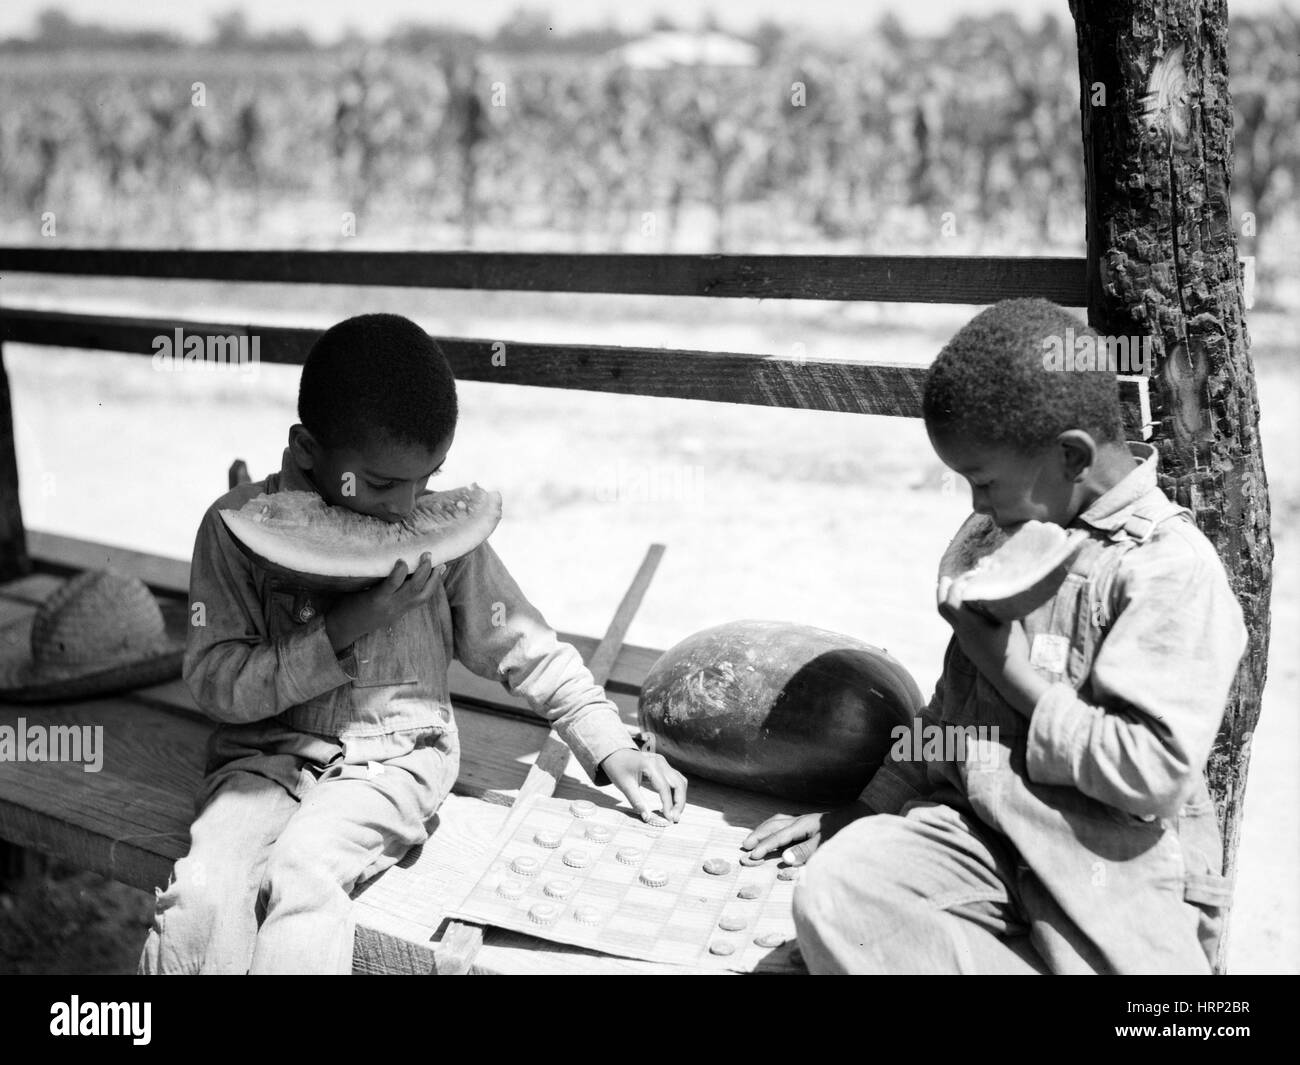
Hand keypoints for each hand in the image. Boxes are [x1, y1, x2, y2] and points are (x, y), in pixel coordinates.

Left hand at [325, 554, 443, 651]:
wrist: (339, 630)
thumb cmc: (354, 615)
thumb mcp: (377, 608)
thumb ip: (387, 596)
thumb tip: (393, 576)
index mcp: (399, 610)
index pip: (423, 597)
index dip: (435, 583)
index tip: (441, 568)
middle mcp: (397, 609)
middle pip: (423, 593)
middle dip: (432, 575)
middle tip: (435, 558)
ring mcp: (388, 605)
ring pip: (412, 588)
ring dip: (421, 572)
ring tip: (425, 556)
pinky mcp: (375, 600)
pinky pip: (391, 586)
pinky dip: (399, 573)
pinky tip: (402, 562)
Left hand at [600, 749, 687, 822]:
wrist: (615, 753)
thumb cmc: (617, 767)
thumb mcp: (624, 786)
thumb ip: (637, 801)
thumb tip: (648, 817)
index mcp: (649, 765)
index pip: (664, 787)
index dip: (668, 804)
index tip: (669, 818)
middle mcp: (660, 762)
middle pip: (678, 783)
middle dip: (679, 802)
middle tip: (675, 818)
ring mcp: (663, 762)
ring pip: (680, 781)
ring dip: (680, 798)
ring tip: (674, 813)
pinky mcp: (664, 766)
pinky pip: (676, 779)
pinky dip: (677, 792)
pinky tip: (671, 804)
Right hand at [741, 803, 871, 865]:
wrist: (860, 817)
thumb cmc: (843, 833)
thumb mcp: (825, 845)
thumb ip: (805, 852)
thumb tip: (784, 858)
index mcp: (803, 825)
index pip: (778, 837)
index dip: (764, 847)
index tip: (751, 855)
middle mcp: (800, 820)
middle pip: (773, 825)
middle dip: (758, 835)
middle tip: (744, 845)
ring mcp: (804, 819)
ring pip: (777, 820)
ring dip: (763, 829)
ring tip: (753, 837)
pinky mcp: (808, 821)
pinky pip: (784, 820)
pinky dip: (773, 825)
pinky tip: (773, 830)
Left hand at [936, 576, 1047, 715]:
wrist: (1011, 678)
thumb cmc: (1013, 649)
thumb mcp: (1009, 623)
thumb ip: (998, 606)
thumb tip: (998, 589)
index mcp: (969, 624)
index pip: (952, 598)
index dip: (958, 583)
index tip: (971, 574)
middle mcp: (962, 632)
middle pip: (942, 608)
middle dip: (942, 590)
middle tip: (946, 578)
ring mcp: (964, 641)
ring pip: (949, 618)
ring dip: (949, 602)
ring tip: (954, 589)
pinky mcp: (968, 647)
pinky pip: (957, 625)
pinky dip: (958, 613)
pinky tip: (968, 608)